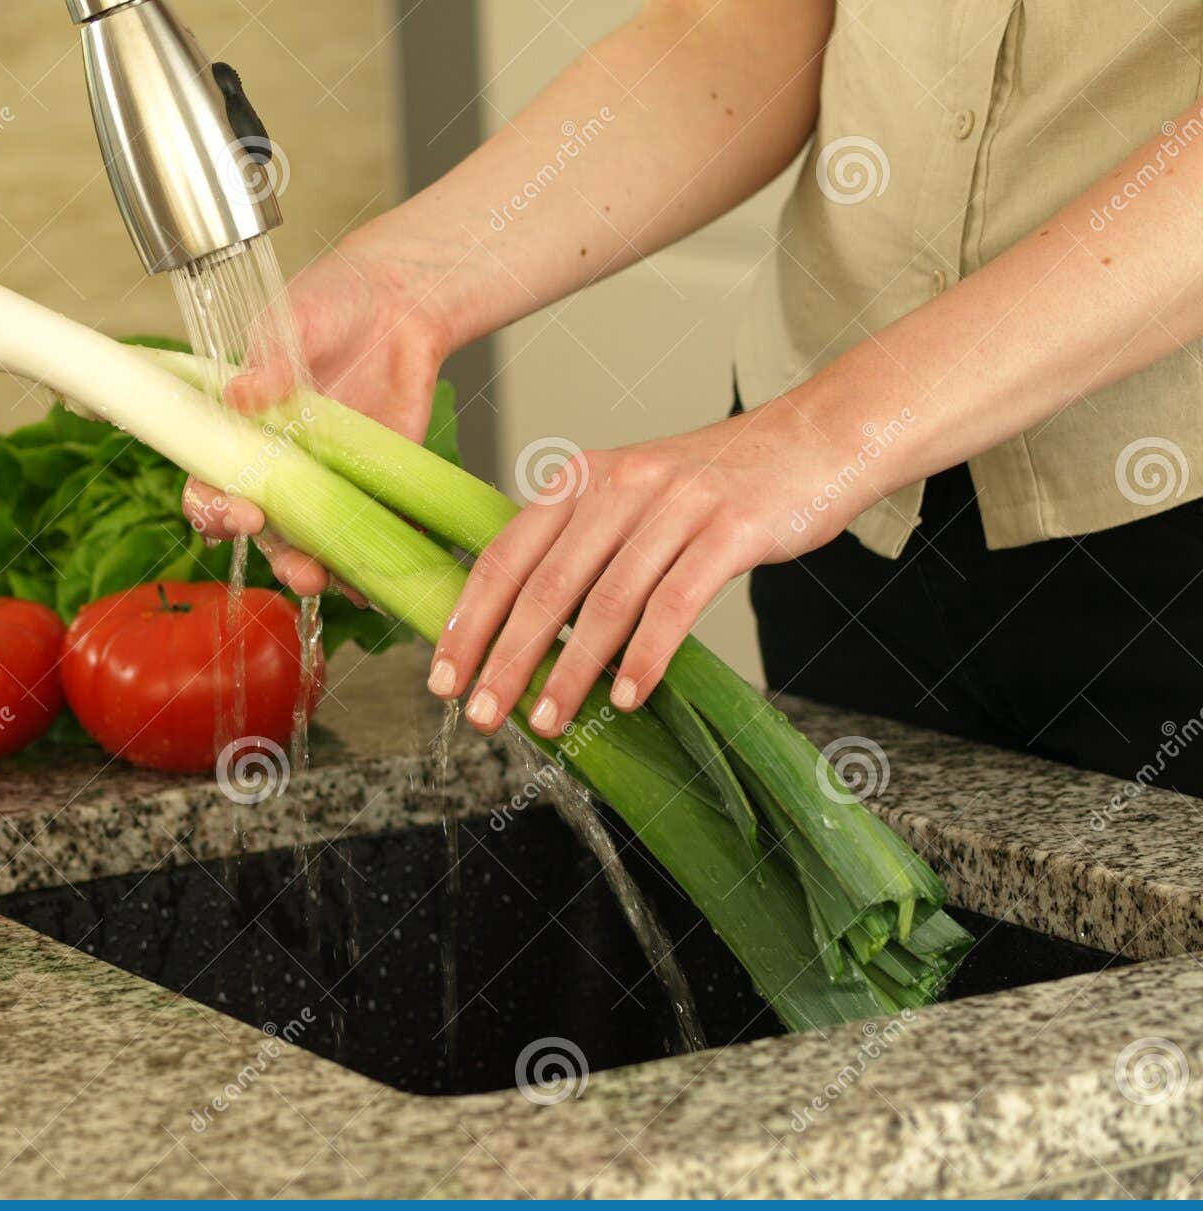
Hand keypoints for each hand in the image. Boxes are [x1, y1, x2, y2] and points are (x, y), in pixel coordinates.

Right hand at [182, 240, 448, 594]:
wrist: (396, 301)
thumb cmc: (329, 304)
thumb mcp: (294, 321)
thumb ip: (271, 359)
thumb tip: (243, 393)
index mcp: (242, 432)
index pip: (212, 485)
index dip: (216, 508)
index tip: (243, 512)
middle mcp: (281, 468)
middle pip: (264, 532)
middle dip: (277, 558)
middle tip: (296, 567)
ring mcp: (329, 483)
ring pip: (314, 545)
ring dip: (320, 572)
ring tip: (333, 584)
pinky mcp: (375, 487)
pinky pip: (373, 535)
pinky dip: (377, 563)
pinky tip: (383, 579)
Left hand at [426, 408, 874, 736]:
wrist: (813, 440)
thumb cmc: (716, 488)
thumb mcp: (633, 499)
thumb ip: (581, 548)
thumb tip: (524, 632)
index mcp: (581, 480)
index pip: (505, 556)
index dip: (469, 620)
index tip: (442, 677)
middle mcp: (619, 485)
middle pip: (545, 585)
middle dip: (505, 658)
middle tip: (480, 715)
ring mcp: (676, 504)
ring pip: (606, 601)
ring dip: (571, 672)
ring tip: (548, 723)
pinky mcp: (730, 527)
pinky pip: (675, 602)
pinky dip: (644, 656)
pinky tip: (627, 698)